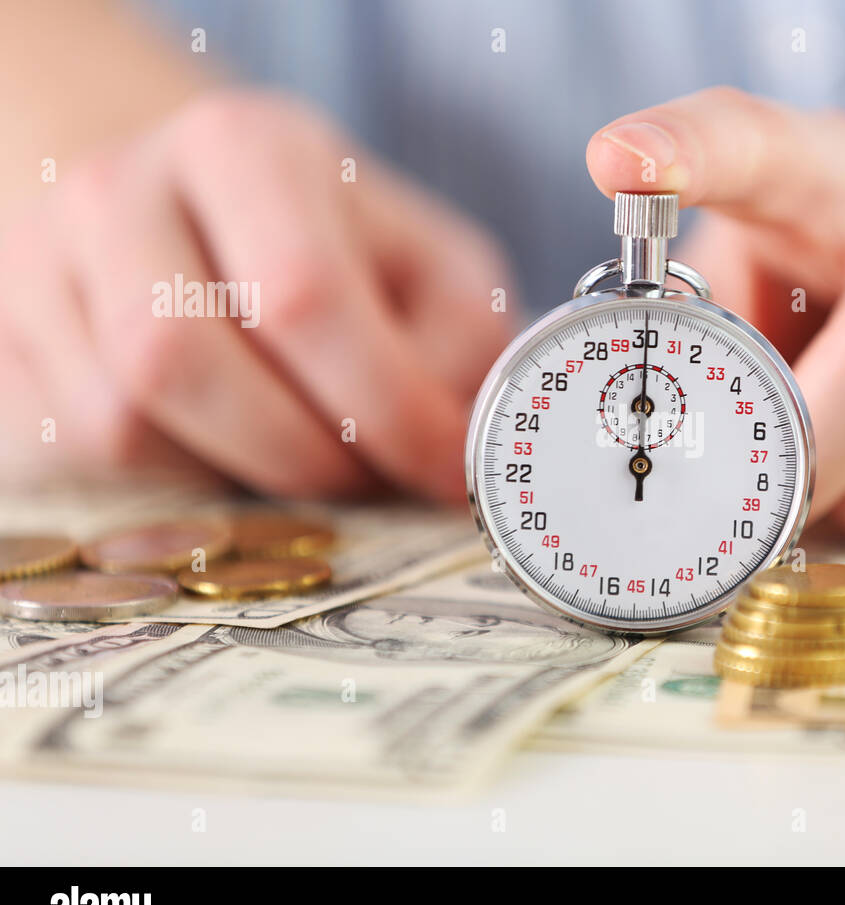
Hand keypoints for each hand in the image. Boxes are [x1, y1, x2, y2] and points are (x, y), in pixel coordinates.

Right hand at [0, 90, 512, 500]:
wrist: (195, 214)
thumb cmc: (336, 248)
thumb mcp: (430, 268)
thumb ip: (463, 343)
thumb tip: (460, 447)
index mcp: (243, 146)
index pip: (300, 292)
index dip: (384, 407)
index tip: (443, 470)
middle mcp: (120, 186)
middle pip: (182, 361)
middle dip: (299, 456)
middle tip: (367, 481)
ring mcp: (41, 258)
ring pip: (119, 423)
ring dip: (232, 476)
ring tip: (304, 459)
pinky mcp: (8, 335)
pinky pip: (81, 455)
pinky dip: (175, 482)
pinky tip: (231, 449)